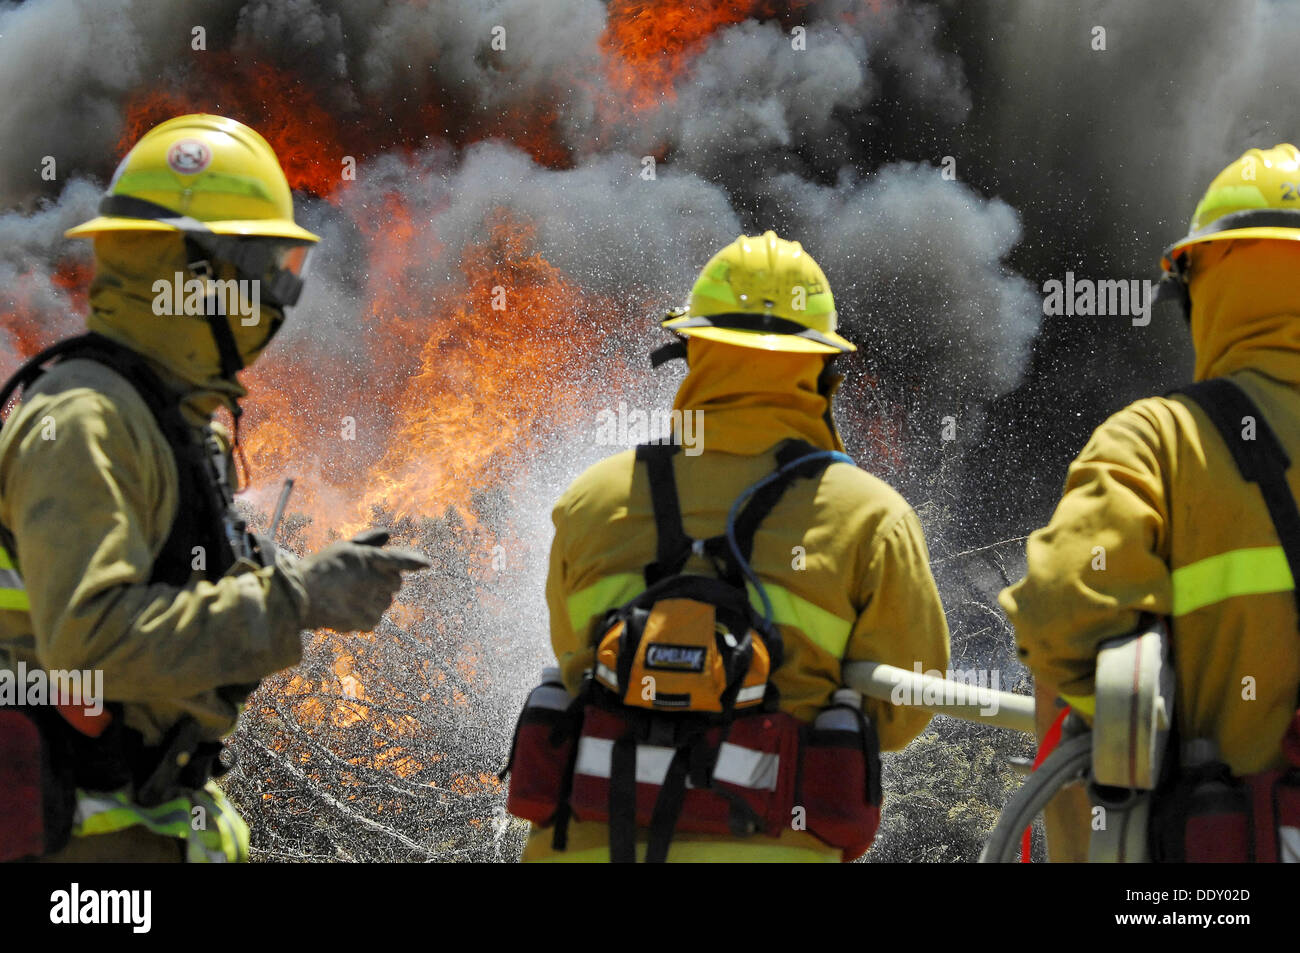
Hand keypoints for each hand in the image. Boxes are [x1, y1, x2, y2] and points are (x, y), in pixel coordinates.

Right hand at [289, 528, 430, 631]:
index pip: (398, 559)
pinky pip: (376, 619)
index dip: (413, 561)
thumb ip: (369, 542)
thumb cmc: (321, 567)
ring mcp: (367, 602)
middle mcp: (370, 580)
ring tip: (352, 595)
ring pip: (386, 602)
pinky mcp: (362, 621)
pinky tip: (350, 608)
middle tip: (365, 580)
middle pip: (396, 583)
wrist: (298, 595)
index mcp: (367, 559)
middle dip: (386, 581)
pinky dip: (367, 615)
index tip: (426, 564)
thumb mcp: (344, 547)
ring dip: (376, 599)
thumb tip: (388, 535)